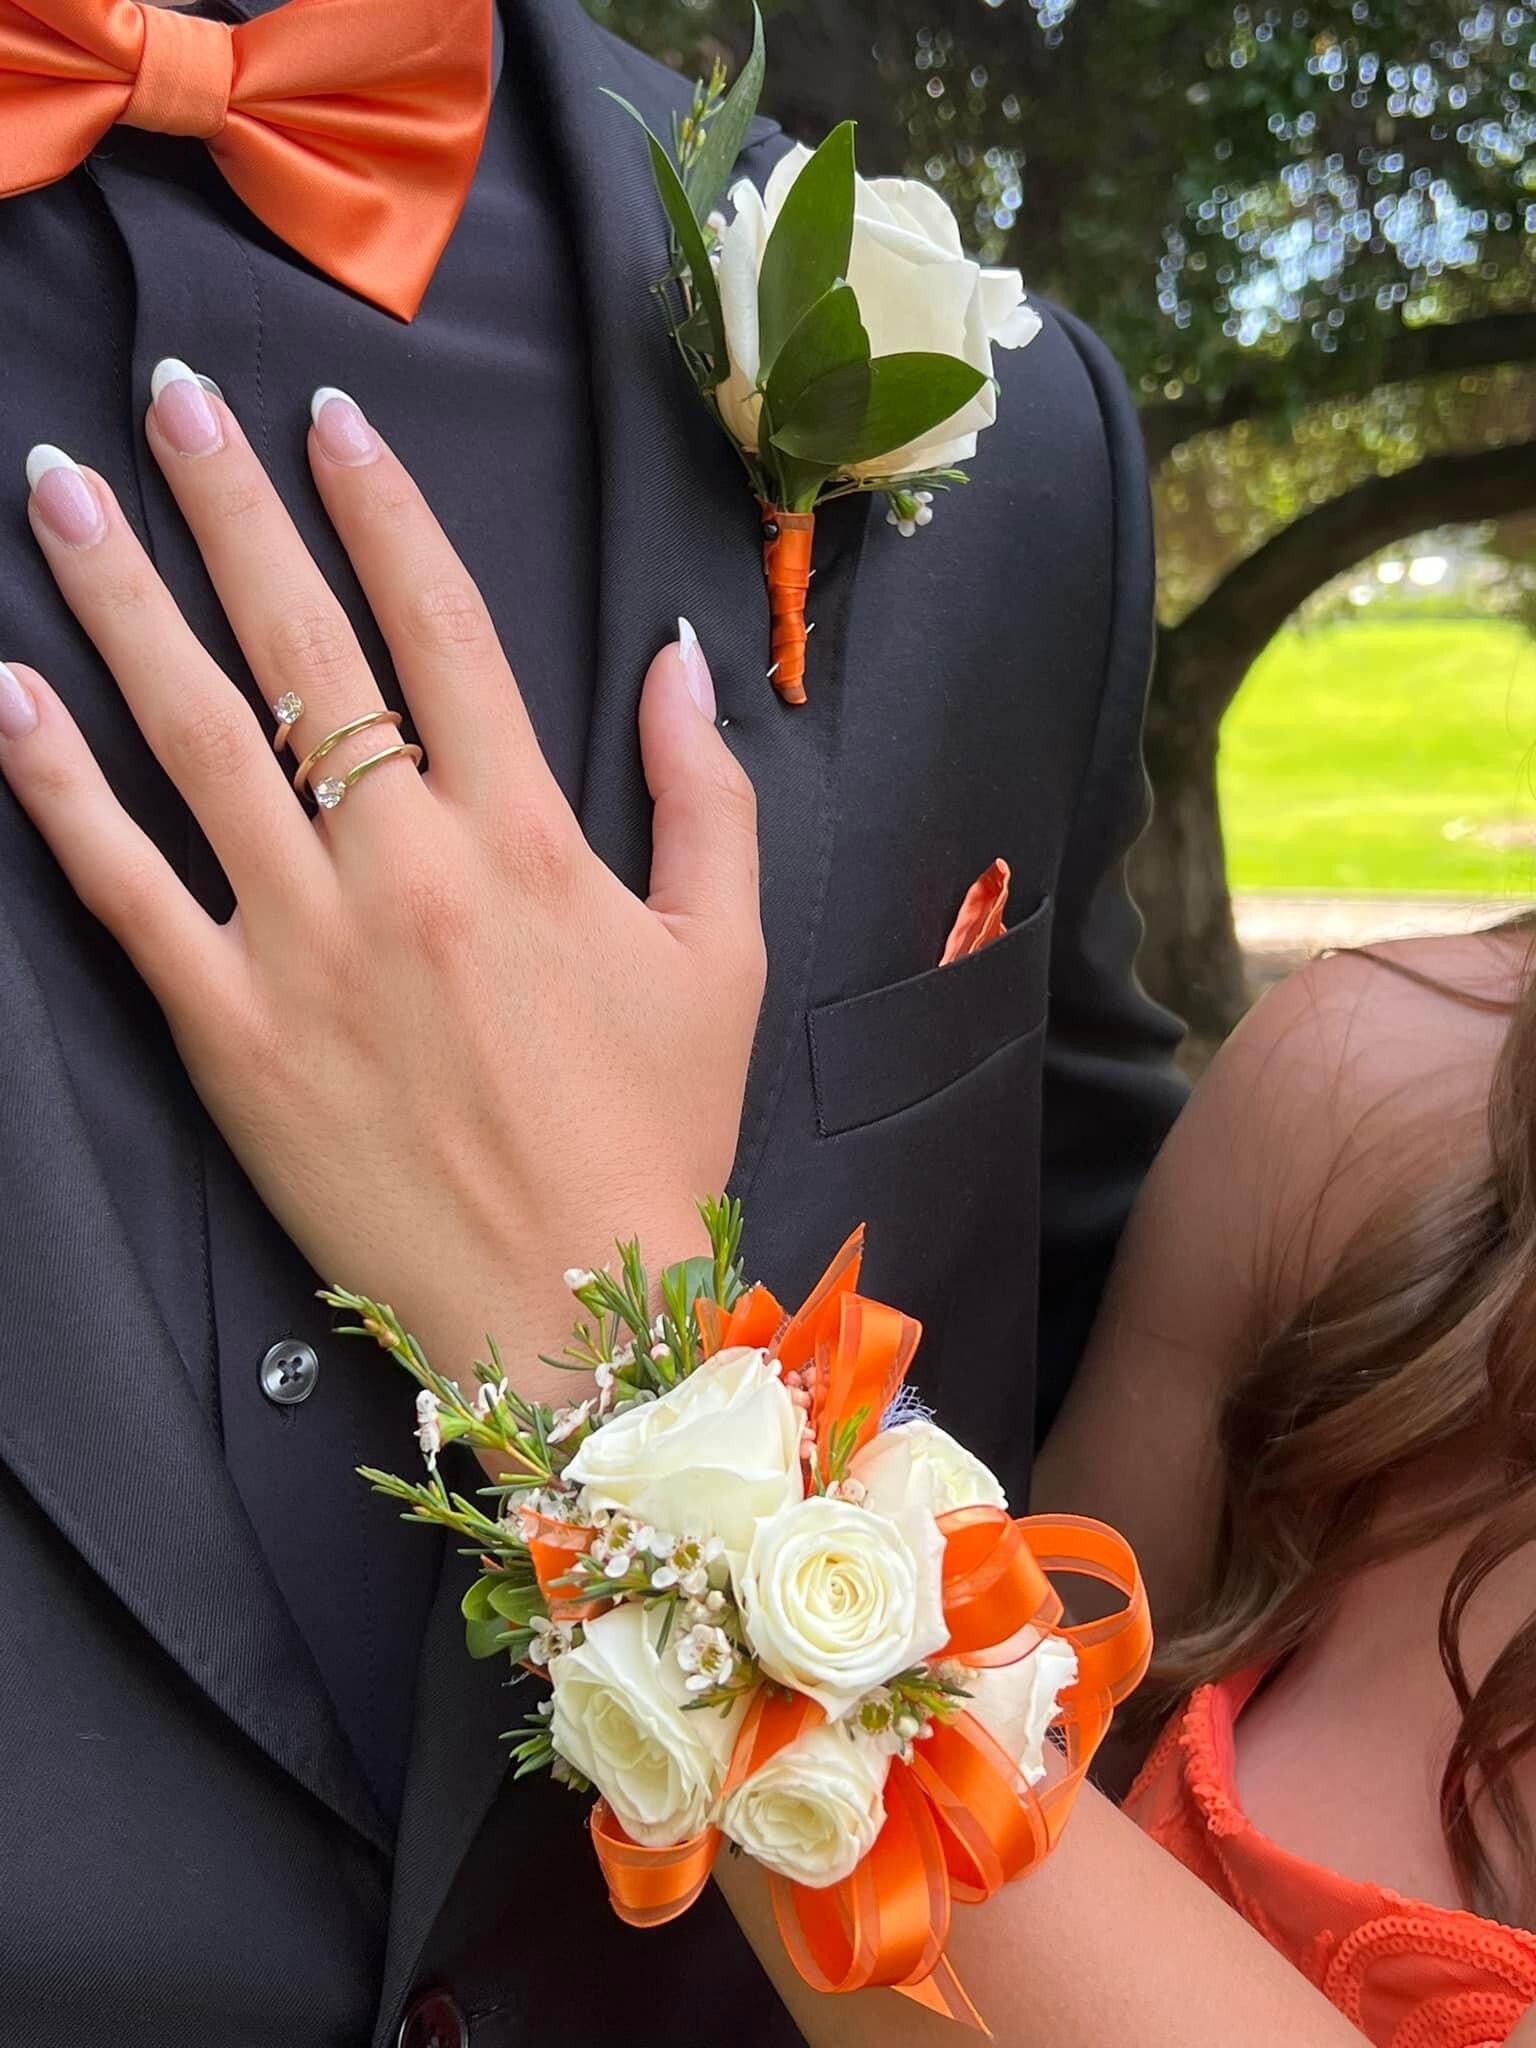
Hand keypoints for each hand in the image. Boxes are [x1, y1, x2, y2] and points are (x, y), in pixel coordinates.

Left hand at [0, 369, 765, 1400]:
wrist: (574, 1305)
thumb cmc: (654, 1130)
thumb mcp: (723, 956)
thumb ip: (706, 795)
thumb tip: (676, 656)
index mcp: (528, 837)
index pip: (442, 628)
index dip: (381, 507)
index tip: (327, 418)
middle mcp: (404, 867)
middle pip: (302, 650)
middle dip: (228, 506)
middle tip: (165, 396)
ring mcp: (302, 946)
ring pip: (194, 739)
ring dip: (121, 602)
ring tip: (58, 492)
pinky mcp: (227, 1029)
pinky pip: (124, 889)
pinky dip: (58, 791)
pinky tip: (6, 696)